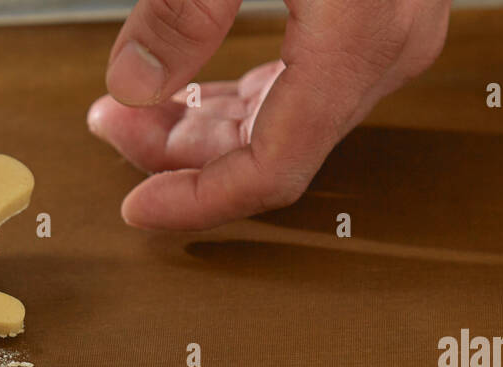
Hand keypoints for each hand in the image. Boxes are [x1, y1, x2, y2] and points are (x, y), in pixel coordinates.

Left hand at [88, 0, 449, 229]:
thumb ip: (181, 7)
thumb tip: (131, 86)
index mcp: (360, 31)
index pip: (273, 168)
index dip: (199, 200)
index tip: (139, 211)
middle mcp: (390, 43)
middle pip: (275, 149)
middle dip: (182, 152)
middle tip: (111, 128)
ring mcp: (391, 30)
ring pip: (287, 121)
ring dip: (205, 124)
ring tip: (132, 109)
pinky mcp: (377, 12)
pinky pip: (306, 84)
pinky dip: (242, 93)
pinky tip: (191, 86)